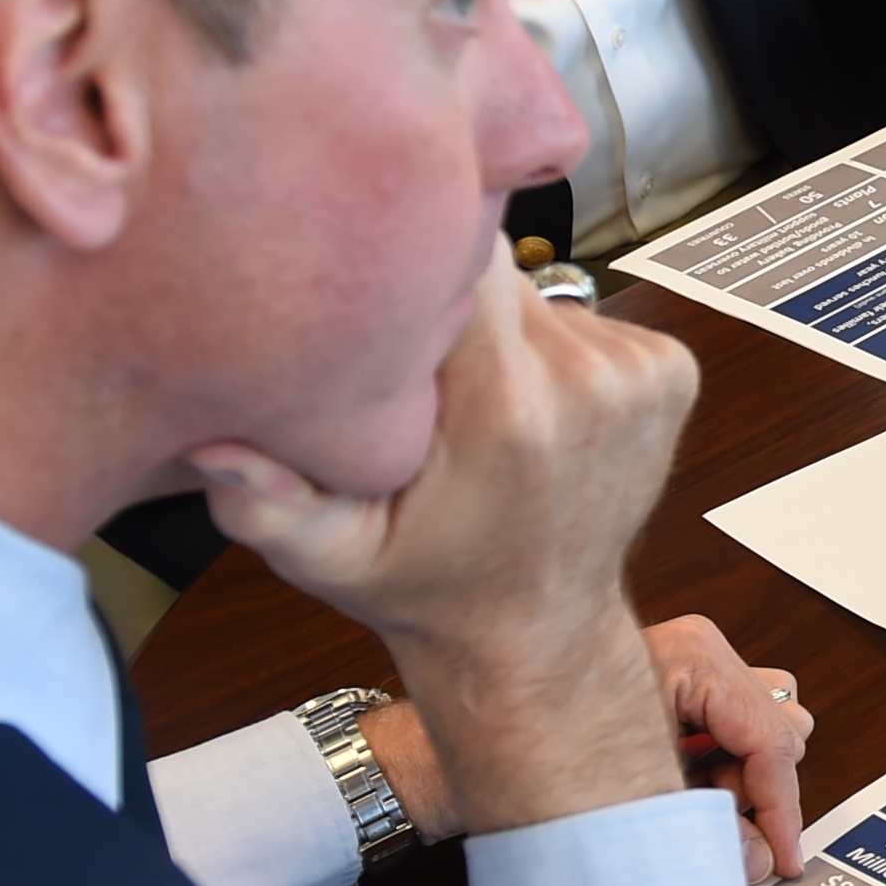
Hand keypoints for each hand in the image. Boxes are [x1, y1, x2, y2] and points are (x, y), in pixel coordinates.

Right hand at [191, 252, 686, 837]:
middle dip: (445, 307)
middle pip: (494, 270)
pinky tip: (527, 409)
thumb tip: (214, 443)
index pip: (460, 256)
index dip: (410, 265)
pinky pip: (585, 319)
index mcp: (509, 410)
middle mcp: (588, 382)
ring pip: (538, 294)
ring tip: (473, 406)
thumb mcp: (327, 554)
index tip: (377, 304)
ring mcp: (640, 373)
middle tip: (418, 379)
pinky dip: (550, 351)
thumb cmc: (428, 584)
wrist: (534, 629)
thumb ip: (265, 499)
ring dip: (498, 334)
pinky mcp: (671, 369)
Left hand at [355, 614, 815, 883]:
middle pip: (775, 729)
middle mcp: (693, 651)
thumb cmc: (508, 749)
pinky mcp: (674, 689)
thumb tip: (749, 857)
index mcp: (688, 654)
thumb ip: (697, 823)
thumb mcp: (620, 793)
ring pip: (759, 729)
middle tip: (727, 840)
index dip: (779, 808)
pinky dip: (719, 772)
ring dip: (739, 784)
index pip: (771, 735)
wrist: (449, 740)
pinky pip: (729, 729)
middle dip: (756, 795)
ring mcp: (686, 667)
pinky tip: (681, 795)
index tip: (777, 855)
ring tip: (694, 817)